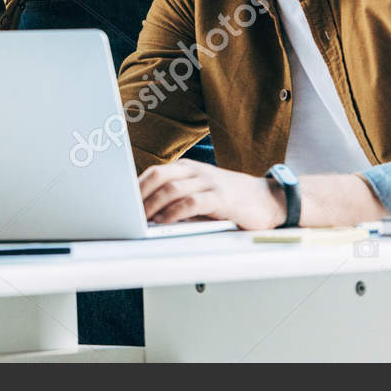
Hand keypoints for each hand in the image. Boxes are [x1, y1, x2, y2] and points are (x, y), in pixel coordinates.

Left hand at [138, 162, 286, 230]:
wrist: (269, 199)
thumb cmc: (231, 198)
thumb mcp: (202, 191)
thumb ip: (178, 196)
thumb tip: (147, 211)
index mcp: (187, 168)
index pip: (154, 173)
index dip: (135, 187)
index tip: (121, 202)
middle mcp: (196, 172)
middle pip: (158, 176)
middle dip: (139, 195)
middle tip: (126, 212)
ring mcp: (209, 183)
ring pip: (172, 189)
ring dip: (153, 205)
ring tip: (141, 219)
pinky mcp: (221, 198)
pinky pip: (192, 202)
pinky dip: (174, 212)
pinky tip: (165, 221)